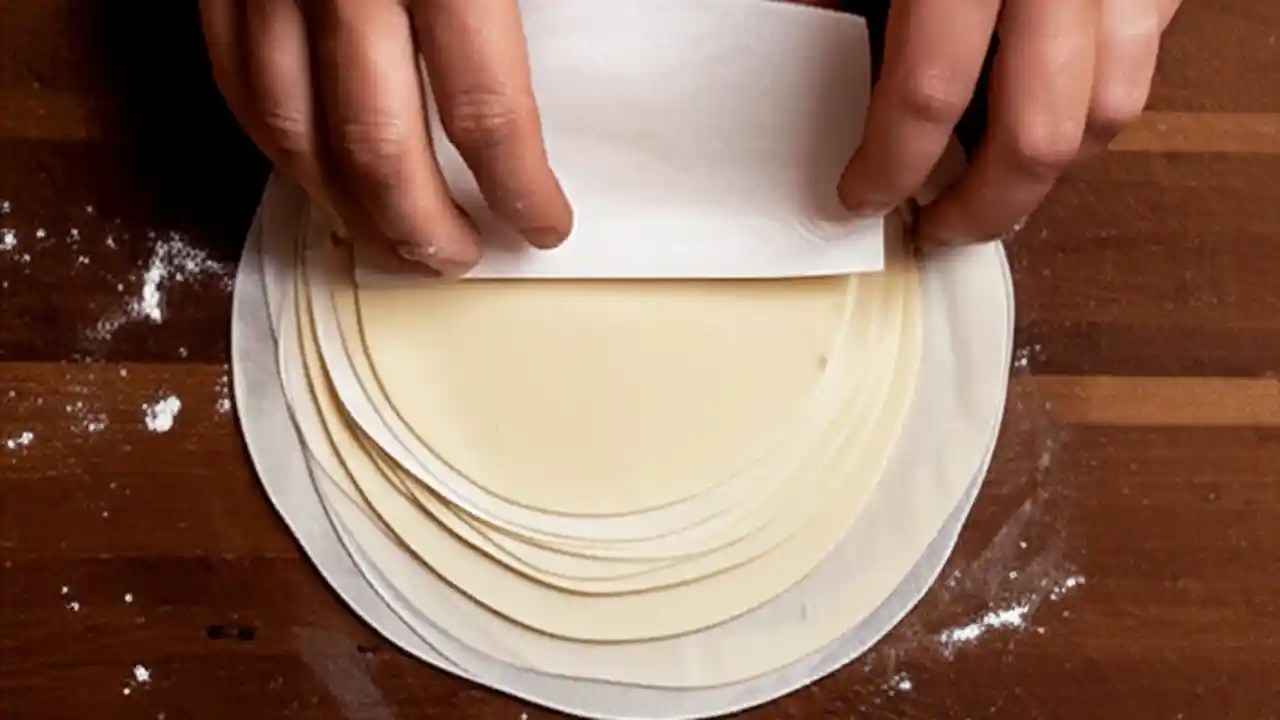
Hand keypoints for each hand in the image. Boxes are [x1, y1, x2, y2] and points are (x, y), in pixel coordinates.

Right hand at [200, 0, 571, 275]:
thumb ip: (515, 10)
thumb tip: (536, 102)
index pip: (486, 112)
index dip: (519, 188)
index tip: (544, 226)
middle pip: (380, 146)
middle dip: (423, 225)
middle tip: (457, 257)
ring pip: (296, 132)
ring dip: (346, 208)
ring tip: (389, 241)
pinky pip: (238, 84)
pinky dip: (279, 150)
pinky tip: (319, 179)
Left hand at [838, 0, 1182, 247]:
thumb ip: (846, 7)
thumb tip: (825, 91)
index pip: (928, 97)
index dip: (890, 166)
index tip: (863, 198)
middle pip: (1036, 135)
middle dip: (982, 208)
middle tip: (939, 227)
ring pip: (1109, 114)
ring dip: (1049, 171)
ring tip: (993, 190)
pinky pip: (1141, 63)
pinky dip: (1095, 107)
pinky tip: (1045, 113)